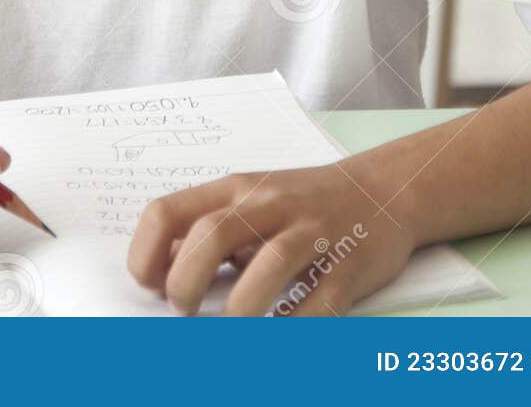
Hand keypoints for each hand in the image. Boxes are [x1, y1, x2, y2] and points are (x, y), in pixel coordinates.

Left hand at [127, 158, 417, 315]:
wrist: (383, 191)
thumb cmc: (302, 205)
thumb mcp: (248, 202)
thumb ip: (206, 228)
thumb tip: (155, 272)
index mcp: (234, 190)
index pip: (168, 211)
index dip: (146, 256)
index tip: (152, 289)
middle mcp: (269, 205)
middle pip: (211, 235)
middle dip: (185, 283)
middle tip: (184, 312)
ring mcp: (311, 234)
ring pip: (269, 265)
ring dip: (239, 310)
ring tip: (228, 333)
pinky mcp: (347, 267)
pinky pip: (318, 305)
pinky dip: (292, 331)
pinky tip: (276, 340)